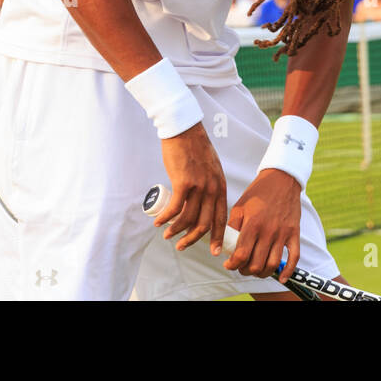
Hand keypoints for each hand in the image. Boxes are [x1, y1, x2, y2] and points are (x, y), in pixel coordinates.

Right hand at [155, 123, 227, 255]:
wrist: (184, 130)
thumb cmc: (194, 148)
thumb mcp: (209, 168)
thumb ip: (208, 183)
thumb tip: (199, 201)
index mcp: (220, 186)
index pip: (221, 217)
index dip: (219, 236)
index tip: (216, 251)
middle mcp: (212, 188)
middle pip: (205, 223)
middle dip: (193, 239)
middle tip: (182, 246)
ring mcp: (199, 186)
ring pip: (188, 218)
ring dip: (176, 230)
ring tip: (167, 235)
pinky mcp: (183, 182)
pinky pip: (175, 208)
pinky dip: (166, 218)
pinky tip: (158, 221)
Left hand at [224, 169, 302, 282]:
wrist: (281, 179)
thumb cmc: (257, 192)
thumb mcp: (239, 206)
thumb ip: (232, 227)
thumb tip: (223, 246)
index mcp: (252, 224)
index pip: (241, 254)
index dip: (233, 264)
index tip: (228, 264)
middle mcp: (268, 231)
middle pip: (256, 263)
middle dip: (245, 270)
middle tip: (241, 267)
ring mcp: (283, 233)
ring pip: (273, 264)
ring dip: (262, 273)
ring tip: (255, 270)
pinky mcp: (294, 233)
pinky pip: (294, 257)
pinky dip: (288, 271)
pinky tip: (281, 278)